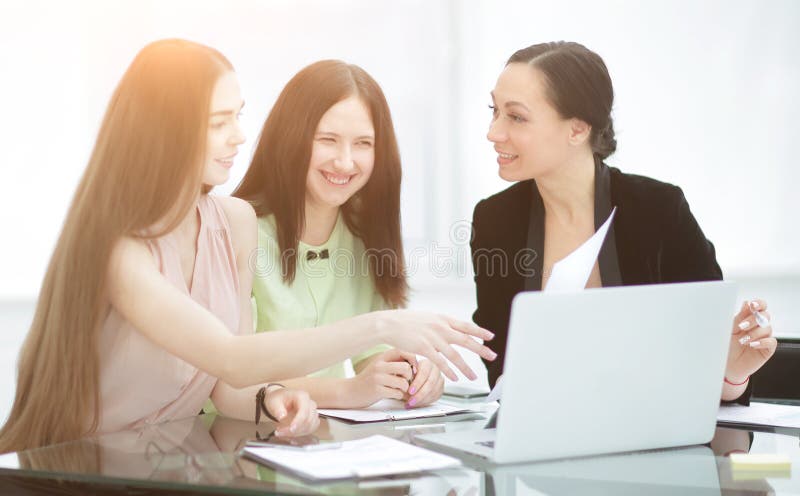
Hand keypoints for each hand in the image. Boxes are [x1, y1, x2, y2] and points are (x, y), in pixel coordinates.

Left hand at [265, 387, 319, 436]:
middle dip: (295, 430)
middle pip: (308, 420)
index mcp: (302, 396)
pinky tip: (290, 433)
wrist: (281, 400)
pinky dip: (300, 433)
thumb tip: (282, 417)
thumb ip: (277, 409)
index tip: (290, 429)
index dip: (298, 422)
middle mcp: (310, 403)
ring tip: (282, 432)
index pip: (304, 411)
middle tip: (280, 432)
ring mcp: (312, 412)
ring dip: (296, 433)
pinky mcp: (312, 420)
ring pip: (309, 427)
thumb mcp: (274, 402)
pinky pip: (310, 429)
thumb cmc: (279, 399)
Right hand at [348, 350, 414, 407]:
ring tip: (399, 390)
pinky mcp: (377, 391)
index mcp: (381, 358)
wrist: (349, 392)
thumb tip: (415, 362)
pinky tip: (393, 395)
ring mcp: (377, 378)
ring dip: (404, 389)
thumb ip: (393, 363)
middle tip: (406, 382)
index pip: (401, 351)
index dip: (412, 358)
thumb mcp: (379, 367)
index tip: (415, 367)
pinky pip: (397, 393)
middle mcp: (379, 366)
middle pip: (406, 368)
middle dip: (410, 377)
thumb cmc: (367, 380)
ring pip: (403, 383)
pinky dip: (398, 396)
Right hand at [371, 310, 495, 381]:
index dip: (479, 331)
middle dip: (481, 349)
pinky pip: (440, 362)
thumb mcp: (427, 317)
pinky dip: (449, 371)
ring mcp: (433, 338)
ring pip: (455, 355)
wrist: (389, 324)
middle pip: (465, 340)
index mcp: (442, 319)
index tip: (491, 336)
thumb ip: (440, 323)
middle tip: (492, 356)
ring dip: (466, 367)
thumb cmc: (406, 321)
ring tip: (474, 376)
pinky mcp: (424, 348)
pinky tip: (455, 377)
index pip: (466, 325)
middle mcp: (440, 327)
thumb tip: (451, 327)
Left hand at [405, 359, 443, 407]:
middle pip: (430, 383)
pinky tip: (417, 403)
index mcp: (427, 362)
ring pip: (434, 391)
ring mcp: (439, 379)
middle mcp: (435, 370)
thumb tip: (404, 380)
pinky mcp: (441, 388)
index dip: (417, 383)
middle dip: (420, 394)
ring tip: (412, 403)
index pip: (424, 373)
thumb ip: (406, 373)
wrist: (413, 376)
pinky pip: (435, 396)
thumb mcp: (405, 369)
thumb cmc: (408, 372)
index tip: (410, 391)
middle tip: (411, 401)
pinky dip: (426, 402)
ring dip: (422, 400)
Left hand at [726, 299, 777, 382]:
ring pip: (767, 328)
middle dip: (754, 319)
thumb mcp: (730, 330)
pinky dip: (762, 342)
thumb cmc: (727, 346)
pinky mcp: (767, 349)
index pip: (760, 307)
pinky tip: (752, 345)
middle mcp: (758, 326)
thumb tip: (746, 303)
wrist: (726, 364)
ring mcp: (764, 337)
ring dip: (754, 333)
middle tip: (741, 326)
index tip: (752, 305)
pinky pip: (771, 341)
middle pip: (765, 315)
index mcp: (749, 318)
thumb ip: (739, 317)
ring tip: (742, 340)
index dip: (759, 304)